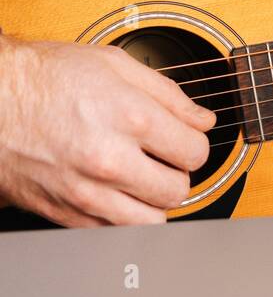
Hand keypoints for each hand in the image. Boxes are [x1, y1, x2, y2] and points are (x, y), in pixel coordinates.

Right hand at [0, 34, 216, 226]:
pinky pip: (115, 232)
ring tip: (144, 177)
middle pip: (178, 190)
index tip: (187, 138)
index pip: (194, 151)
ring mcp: (87, 192)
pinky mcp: (67, 214)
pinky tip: (117, 189)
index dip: (196, 142)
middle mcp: (110, 159)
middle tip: (165, 157)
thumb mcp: (114, 64)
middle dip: (179, 173)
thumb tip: (202, 119)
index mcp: (129, 116)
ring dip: (155, 200)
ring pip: (152, 222)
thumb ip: (168, 93)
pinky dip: (124, 215)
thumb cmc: (47, 78)